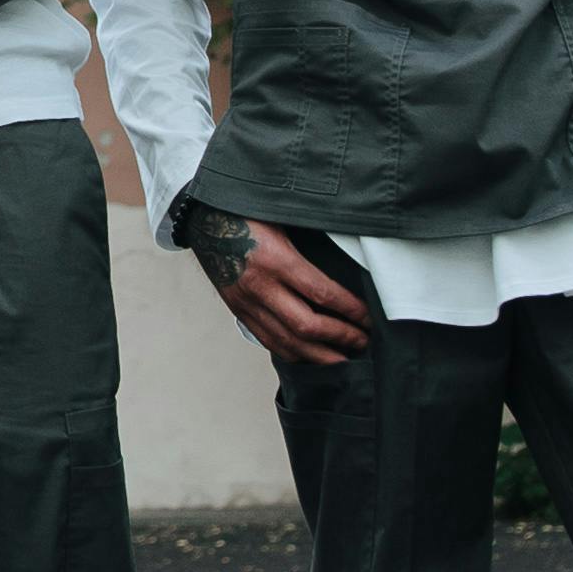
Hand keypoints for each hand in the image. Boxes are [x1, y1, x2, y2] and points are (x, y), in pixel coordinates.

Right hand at [182, 200, 368, 366]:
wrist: (203, 218)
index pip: (322, 294)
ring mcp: (246, 303)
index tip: (370, 317)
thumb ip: (312, 240)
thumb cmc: (246, 212)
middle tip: (365, 341)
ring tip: (345, 359)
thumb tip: (351, 258)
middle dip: (341, 337)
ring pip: (288, 342)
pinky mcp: (239, 311)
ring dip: (320, 355)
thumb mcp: (283, 218)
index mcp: (274, 259)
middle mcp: (259, 287)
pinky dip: (294, 353)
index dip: (350, 310)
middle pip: (306, 326)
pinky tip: (312, 355)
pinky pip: (269, 341)